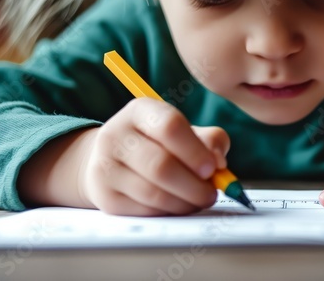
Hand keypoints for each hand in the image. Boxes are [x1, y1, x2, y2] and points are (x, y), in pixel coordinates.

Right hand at [78, 98, 229, 215]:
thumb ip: (210, 141)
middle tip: (211, 193)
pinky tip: (178, 206)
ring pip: (153, 193)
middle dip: (193, 185)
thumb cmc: (159, 144)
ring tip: (199, 201)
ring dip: (184, 202)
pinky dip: (168, 212)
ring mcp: (106, 167)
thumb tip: (218, 162)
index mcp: (139, 111)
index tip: (213, 168)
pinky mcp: (105, 197)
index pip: (169, 126)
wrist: (112, 160)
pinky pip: (145, 211)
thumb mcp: (184, 131)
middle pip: (160, 165)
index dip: (195, 150)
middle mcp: (116, 135)